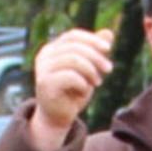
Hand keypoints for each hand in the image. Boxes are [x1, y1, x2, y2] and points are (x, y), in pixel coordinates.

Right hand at [26, 28, 114, 150]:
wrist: (59, 117)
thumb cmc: (73, 91)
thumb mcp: (89, 70)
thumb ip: (96, 52)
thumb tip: (108, 33)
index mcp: (53, 49)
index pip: (73, 36)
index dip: (91, 39)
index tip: (108, 49)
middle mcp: (44, 56)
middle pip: (74, 46)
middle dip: (95, 56)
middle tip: (109, 69)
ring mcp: (42, 69)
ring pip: (72, 59)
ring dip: (91, 70)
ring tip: (98, 82)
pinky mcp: (44, 84)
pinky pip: (69, 76)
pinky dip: (82, 83)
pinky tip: (84, 92)